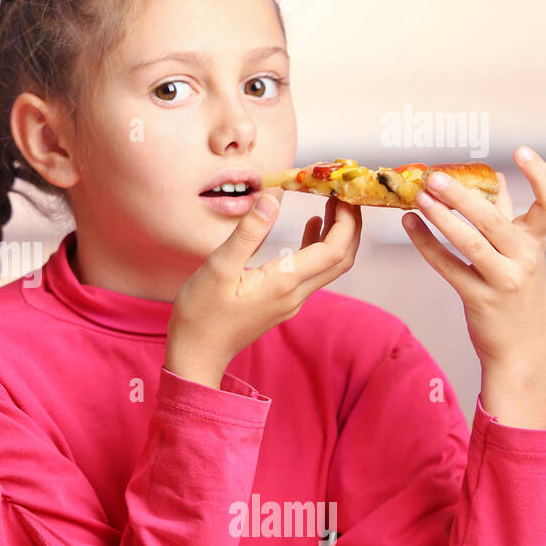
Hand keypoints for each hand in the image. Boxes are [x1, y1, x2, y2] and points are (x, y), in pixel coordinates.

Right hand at [167, 191, 361, 385]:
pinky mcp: (281, 303)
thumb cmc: (201, 313)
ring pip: (329, 266)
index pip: (335, 249)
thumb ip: (248, 232)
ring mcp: (290, 301)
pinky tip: (308, 228)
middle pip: (342, 258)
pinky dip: (316, 246)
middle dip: (350, 224)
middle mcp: (295, 294)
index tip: (342, 191)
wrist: (196, 354)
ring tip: (329, 203)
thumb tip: (273, 198)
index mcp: (285, 282)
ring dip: (336, 234)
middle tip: (343, 192)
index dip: (347, 219)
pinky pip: (311, 272)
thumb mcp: (218, 267)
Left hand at [402, 148, 545, 369]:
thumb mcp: (521, 254)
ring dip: (440, 217)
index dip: (541, 175)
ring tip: (418, 198)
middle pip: (494, 219)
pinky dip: (426, 244)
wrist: (522, 348)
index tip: (520, 151)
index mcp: (536, 242)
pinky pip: (448, 266)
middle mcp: (524, 258)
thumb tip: (496, 178)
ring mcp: (503, 280)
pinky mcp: (479, 298)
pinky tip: (409, 225)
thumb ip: (508, 217)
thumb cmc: (517, 293)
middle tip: (435, 177)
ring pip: (469, 242)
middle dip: (462, 196)